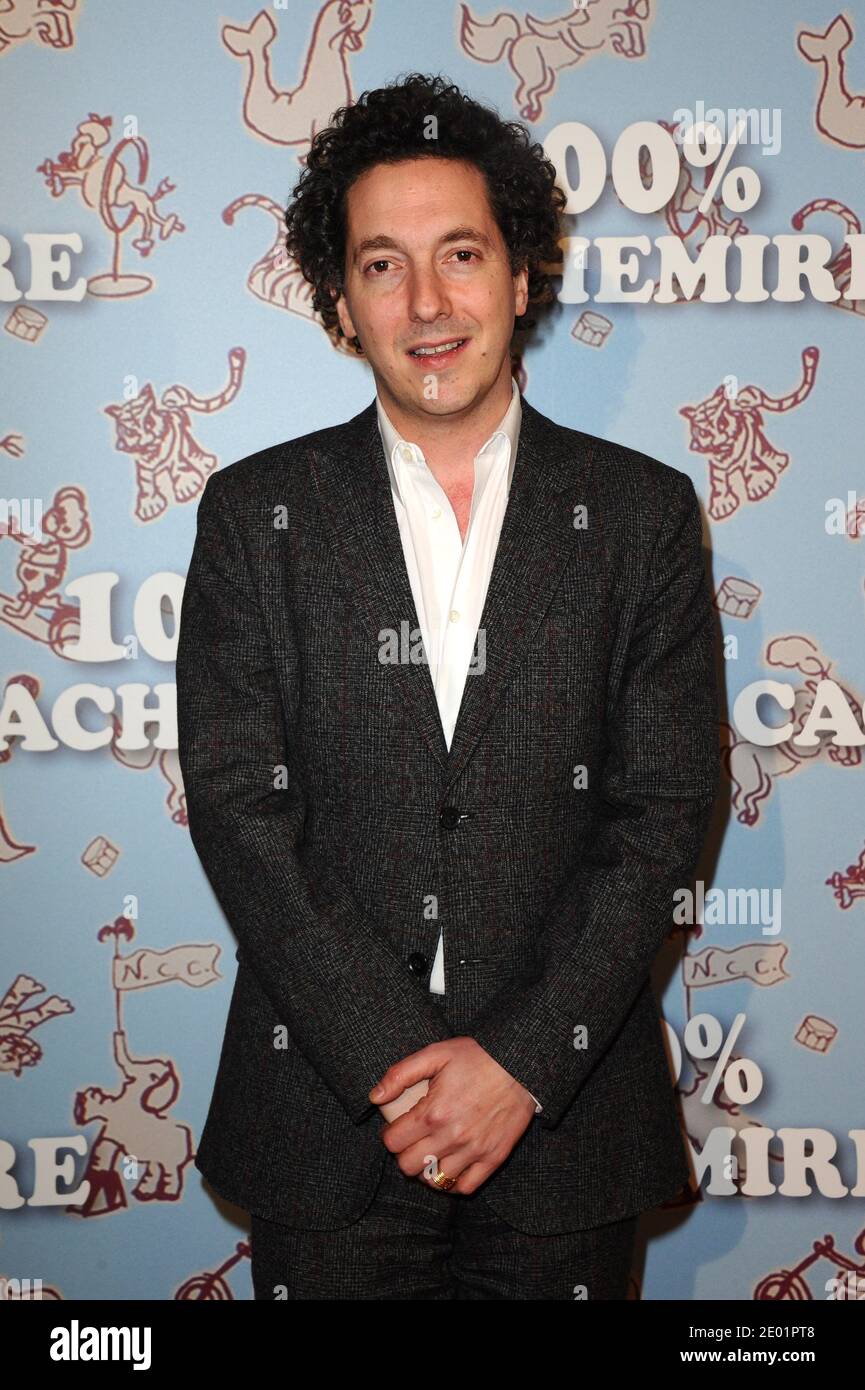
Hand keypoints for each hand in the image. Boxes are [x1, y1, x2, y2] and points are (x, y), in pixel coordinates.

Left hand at [368, 1037, 536, 1194]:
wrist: (520, 1064)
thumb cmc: (477, 1056)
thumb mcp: (436, 1054)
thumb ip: (400, 1074)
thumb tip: (375, 1097)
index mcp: (433, 1112)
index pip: (393, 1142)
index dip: (390, 1134)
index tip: (398, 1126)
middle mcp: (452, 1137)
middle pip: (408, 1166)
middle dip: (405, 1153)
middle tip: (413, 1139)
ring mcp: (474, 1151)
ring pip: (434, 1180)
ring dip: (427, 1167)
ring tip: (432, 1151)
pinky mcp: (494, 1158)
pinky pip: (465, 1187)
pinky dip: (454, 1181)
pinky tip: (451, 1164)